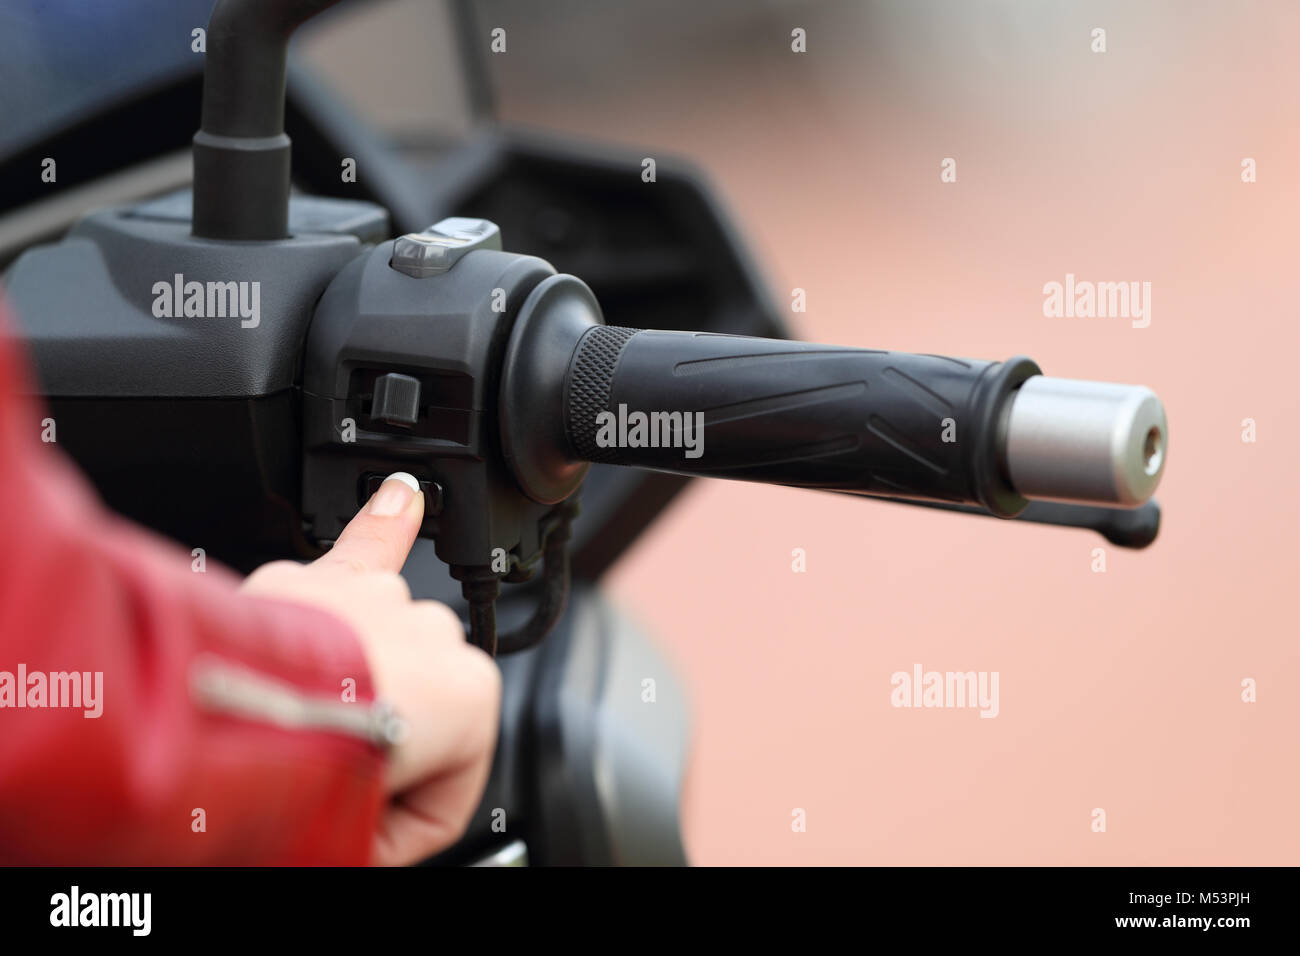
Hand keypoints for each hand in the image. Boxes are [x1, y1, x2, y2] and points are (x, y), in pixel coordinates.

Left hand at [241, 473, 499, 864]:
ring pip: (382, 644)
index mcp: (470, 695)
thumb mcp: (369, 836)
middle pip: (411, 711)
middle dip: (376, 751)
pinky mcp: (327, 577)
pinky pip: (369, 540)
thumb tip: (356, 833)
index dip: (398, 825)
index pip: (445, 781)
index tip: (361, 839)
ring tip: (316, 726)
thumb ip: (382, 828)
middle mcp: (436, 634)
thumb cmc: (323, 770)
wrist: (257, 715)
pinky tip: (401, 498)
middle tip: (325, 790)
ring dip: (361, 682)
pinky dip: (387, 519)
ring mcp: (381, 600)